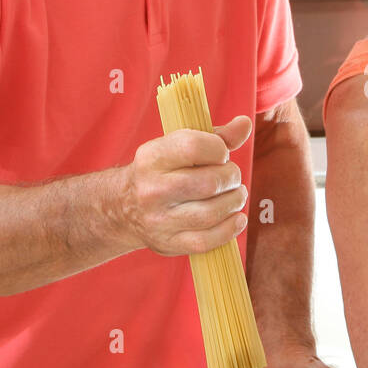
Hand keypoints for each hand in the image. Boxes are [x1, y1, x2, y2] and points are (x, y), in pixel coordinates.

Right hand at [119, 116, 252, 255]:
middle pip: (208, 183)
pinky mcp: (168, 243)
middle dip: (231, 177)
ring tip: (235, 195)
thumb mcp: (177, 147)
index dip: (218, 149)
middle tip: (231, 177)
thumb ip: (215, 136)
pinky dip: (230, 229)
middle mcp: (152, 190)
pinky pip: (207, 241)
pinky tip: (236, 218)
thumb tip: (244, 124)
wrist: (122, 208)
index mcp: (151, 158)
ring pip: (211, 213)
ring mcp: (159, 220)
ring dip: (234, 202)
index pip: (193, 147)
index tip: (221, 154)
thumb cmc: (162, 172)